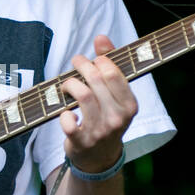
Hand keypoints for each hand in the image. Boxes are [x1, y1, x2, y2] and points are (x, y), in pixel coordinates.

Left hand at [59, 35, 137, 172]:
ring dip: (70, 84)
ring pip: (83, 95)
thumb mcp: (115, 96)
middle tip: (76, 63)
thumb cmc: (107, 118)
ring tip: (67, 84)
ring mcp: (99, 131)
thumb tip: (101, 38)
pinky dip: (63, 114)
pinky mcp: (81, 142)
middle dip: (82, 65)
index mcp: (130, 105)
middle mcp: (117, 118)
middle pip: (96, 80)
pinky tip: (66, 112)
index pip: (113, 73)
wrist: (100, 157)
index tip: (92, 59)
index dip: (99, 60)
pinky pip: (68, 122)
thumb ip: (110, 64)